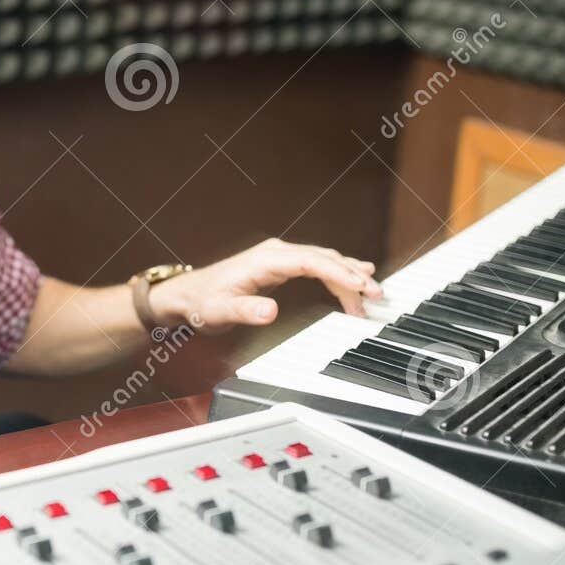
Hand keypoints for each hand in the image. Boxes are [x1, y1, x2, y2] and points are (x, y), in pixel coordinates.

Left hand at [150, 237, 383, 330]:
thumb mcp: (220, 311)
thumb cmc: (203, 303)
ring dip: (348, 276)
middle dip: (353, 275)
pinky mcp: (281, 266)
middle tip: (377, 294)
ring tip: (372, 294)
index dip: (339, 272)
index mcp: (266, 259)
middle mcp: (276, 253)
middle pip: (324, 258)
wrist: (187, 296)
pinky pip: (317, 267)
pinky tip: (354, 284)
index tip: (361, 285)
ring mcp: (280, 258)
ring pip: (324, 261)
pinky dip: (336, 277)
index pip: (312, 261)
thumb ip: (245, 311)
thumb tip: (269, 311)